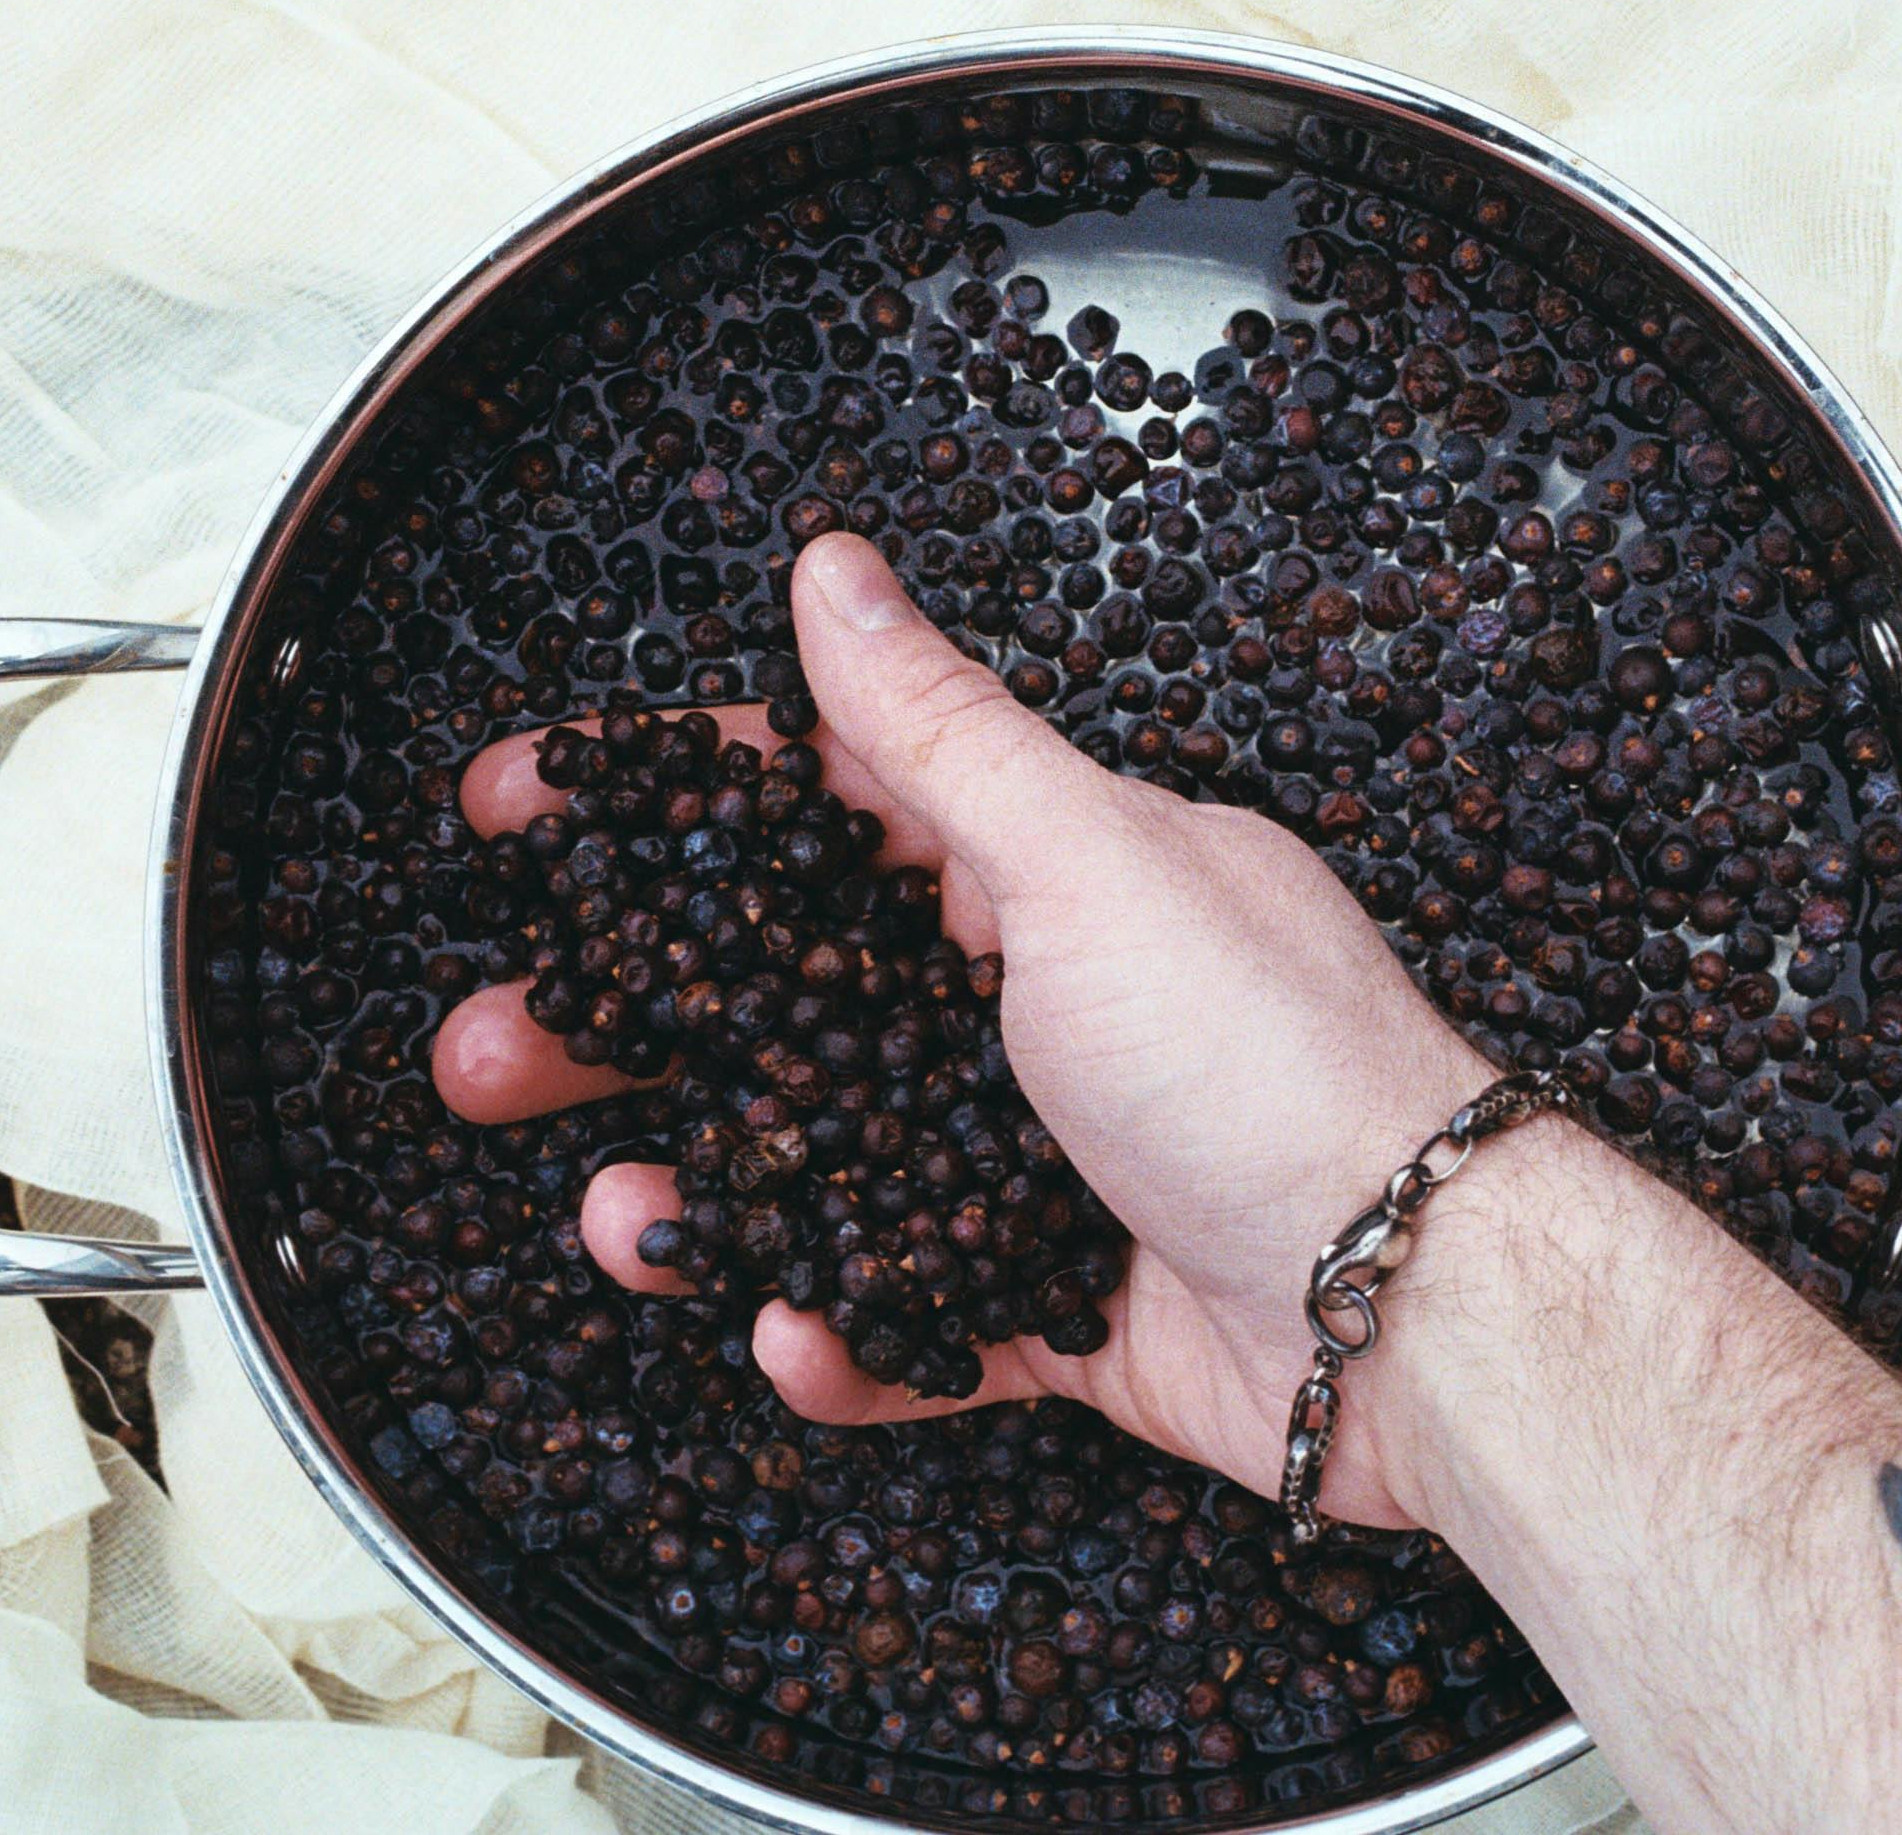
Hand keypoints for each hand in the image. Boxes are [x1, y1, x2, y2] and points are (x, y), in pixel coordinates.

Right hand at [431, 533, 1520, 1528]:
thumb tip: (841, 566)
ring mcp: (1037, 1154)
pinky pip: (916, 1317)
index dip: (654, 798)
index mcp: (1038, 866)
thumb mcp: (1088, 862)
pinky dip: (849, 1334)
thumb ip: (943, 732)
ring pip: (823, 1163)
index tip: (516, 807)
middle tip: (485, 1048)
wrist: (1416, 1308)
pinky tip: (797, 1336)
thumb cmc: (1268, 1060)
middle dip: (625, 1022)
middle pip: (778, 993)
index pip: (810, 798)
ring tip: (612, 1219)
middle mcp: (1029, 998)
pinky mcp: (1059, 1301)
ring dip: (706, 1192)